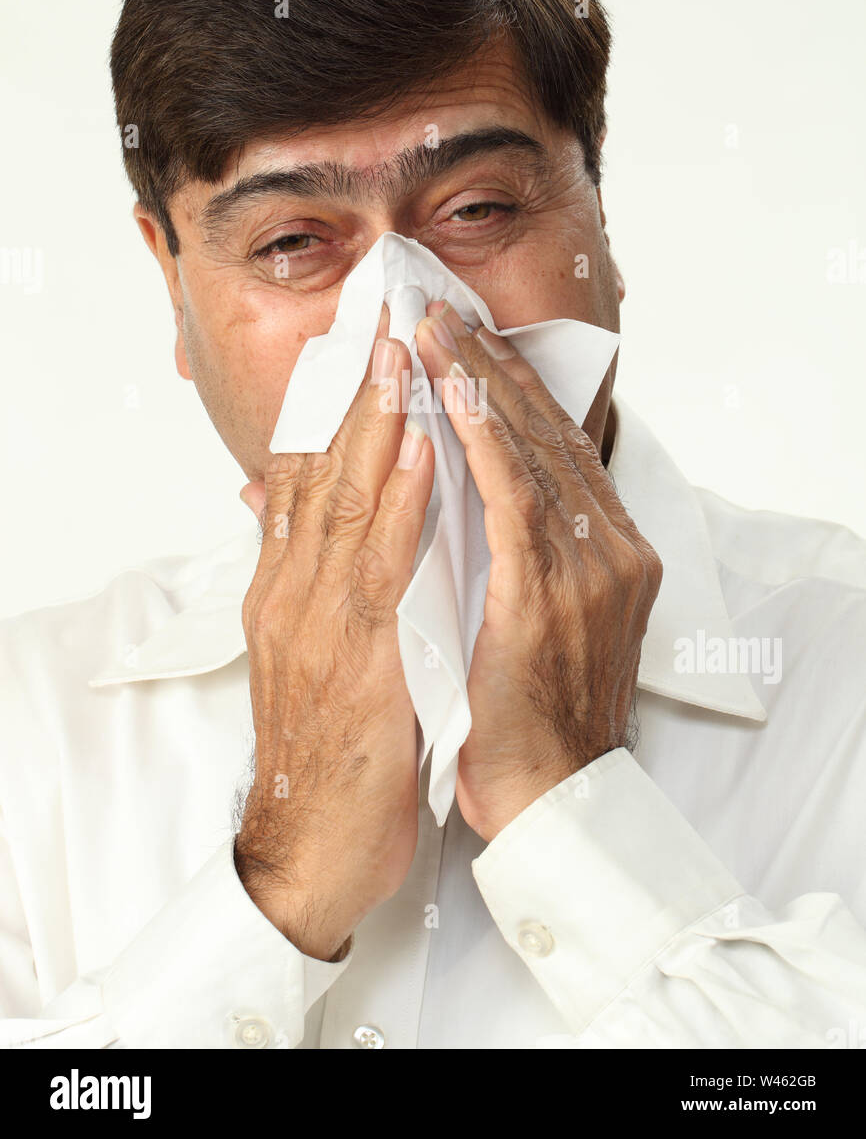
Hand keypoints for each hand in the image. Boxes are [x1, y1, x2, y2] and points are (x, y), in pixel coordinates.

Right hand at [235, 304, 433, 959]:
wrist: (312, 843)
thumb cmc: (327, 747)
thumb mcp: (311, 654)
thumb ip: (309, 581)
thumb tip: (300, 517)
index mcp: (285, 585)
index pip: (308, 474)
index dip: (338, 404)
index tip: (367, 344)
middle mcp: (291, 587)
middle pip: (322, 466)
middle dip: (359, 388)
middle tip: (390, 315)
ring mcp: (315, 617)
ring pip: (346, 495)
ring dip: (378, 417)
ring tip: (406, 349)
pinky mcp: (350, 653)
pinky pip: (380, 559)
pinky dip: (399, 495)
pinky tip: (421, 445)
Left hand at [414, 299, 662, 842]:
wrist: (547, 797)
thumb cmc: (524, 715)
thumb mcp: (525, 619)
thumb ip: (506, 551)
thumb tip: (450, 497)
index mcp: (608, 553)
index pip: (558, 450)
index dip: (513, 391)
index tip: (469, 341)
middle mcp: (611, 550)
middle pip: (550, 434)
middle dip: (493, 366)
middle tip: (443, 310)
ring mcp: (588, 570)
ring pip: (533, 451)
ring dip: (481, 383)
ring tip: (437, 330)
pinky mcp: (548, 593)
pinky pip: (514, 497)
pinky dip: (484, 438)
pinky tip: (454, 393)